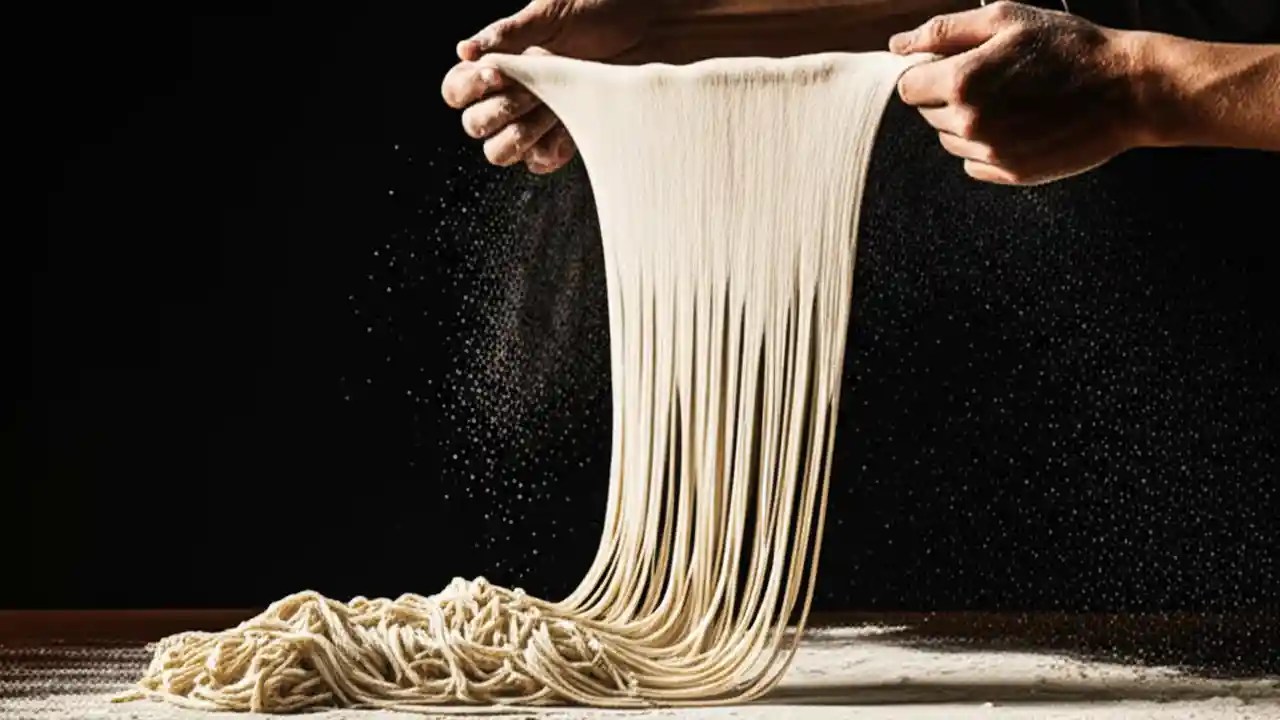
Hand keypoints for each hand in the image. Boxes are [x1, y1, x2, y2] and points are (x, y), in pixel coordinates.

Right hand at [441, 0, 660, 174]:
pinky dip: (546, 152)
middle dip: (497, 111)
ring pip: (502, 150)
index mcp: (501, 60)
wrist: (656, 26)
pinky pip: (540, 162)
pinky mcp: (568, 136)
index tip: (496, 74)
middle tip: (530, 93)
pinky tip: (564, 129)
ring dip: (519, 134)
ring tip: (549, 112)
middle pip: (475, 124)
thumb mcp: (552, 13)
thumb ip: (509, 33)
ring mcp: (539, 118)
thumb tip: (465, 51)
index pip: (457, 88)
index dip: (468, 88)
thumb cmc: (602, 9)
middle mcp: (515, 91)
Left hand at [890, 1, 1144, 184]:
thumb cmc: (1068, 46)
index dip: (927, 73)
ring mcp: (990, 153)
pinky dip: (986, 145)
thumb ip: (944, 31)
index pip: (908, 87)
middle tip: (993, 76)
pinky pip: (973, 162)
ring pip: (949, 139)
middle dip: (948, 94)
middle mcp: (970, 124)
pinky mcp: (1010, 173)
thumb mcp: (1006, 19)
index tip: (953, 65)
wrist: (1127, 89)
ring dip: (966, 121)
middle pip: (928, 113)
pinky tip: (1018, 124)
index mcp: (962, 83)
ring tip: (1010, 98)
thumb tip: (897, 45)